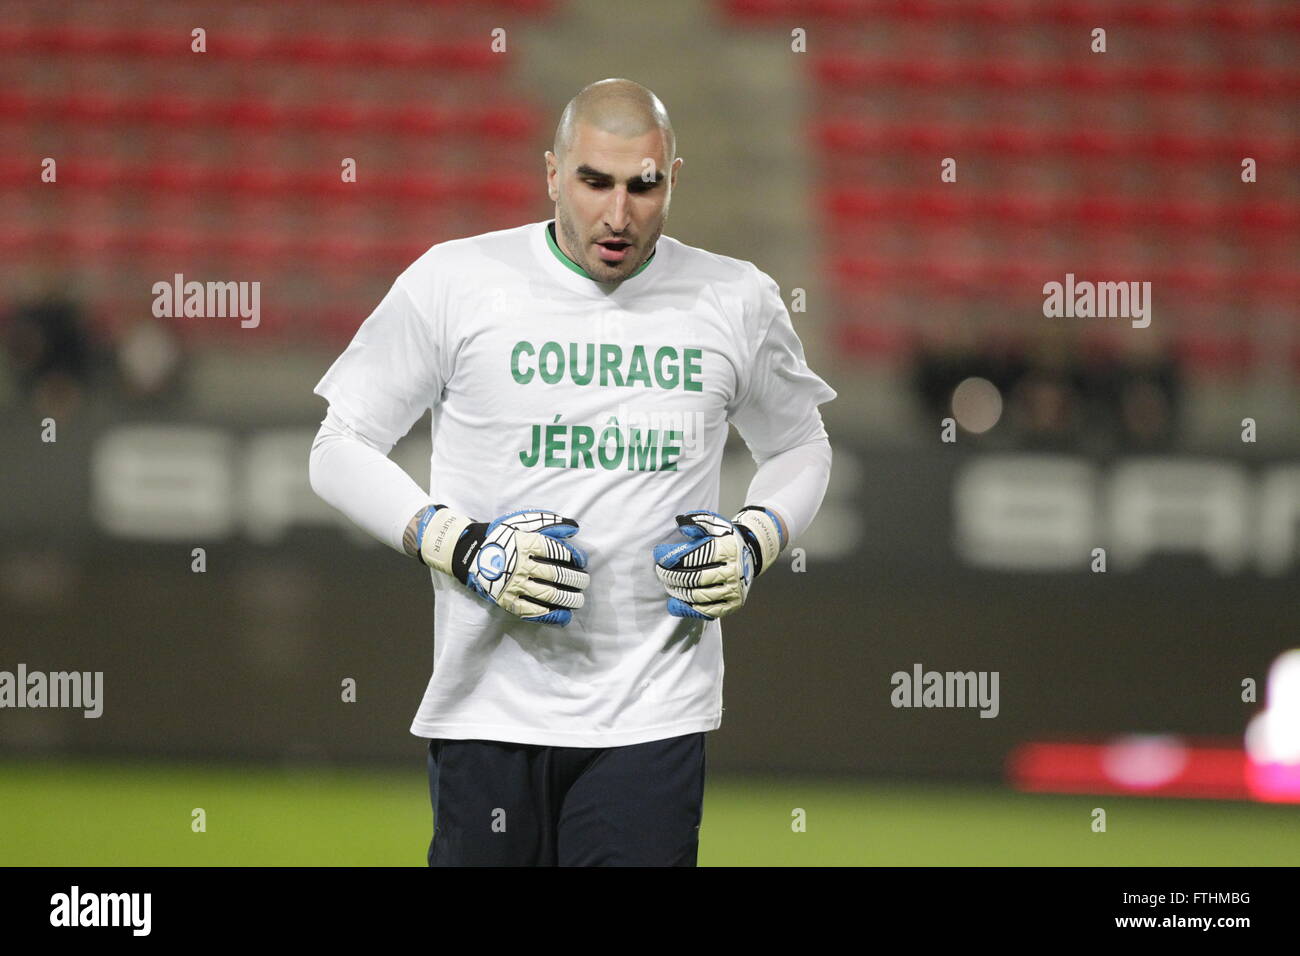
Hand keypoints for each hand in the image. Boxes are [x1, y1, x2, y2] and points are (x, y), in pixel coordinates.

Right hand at [417, 506, 589, 625]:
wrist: (470, 553)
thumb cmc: (501, 536)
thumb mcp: (522, 522)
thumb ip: (550, 522)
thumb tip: (575, 528)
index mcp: (526, 544)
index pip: (558, 552)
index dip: (575, 557)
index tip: (581, 562)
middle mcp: (521, 565)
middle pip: (558, 575)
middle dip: (576, 580)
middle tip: (584, 581)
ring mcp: (514, 585)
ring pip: (549, 595)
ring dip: (569, 599)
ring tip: (578, 599)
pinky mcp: (507, 601)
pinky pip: (533, 611)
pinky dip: (551, 615)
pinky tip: (564, 616)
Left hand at [651, 507, 783, 618]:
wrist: (750, 555)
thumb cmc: (724, 539)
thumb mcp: (715, 524)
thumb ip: (697, 521)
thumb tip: (681, 525)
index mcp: (727, 549)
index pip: (694, 556)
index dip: (672, 556)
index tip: (658, 554)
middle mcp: (733, 571)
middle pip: (693, 578)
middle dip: (670, 576)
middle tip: (660, 572)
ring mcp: (734, 590)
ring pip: (697, 596)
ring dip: (677, 591)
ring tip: (668, 584)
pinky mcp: (733, 604)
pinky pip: (706, 611)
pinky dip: (687, 609)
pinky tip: (674, 602)